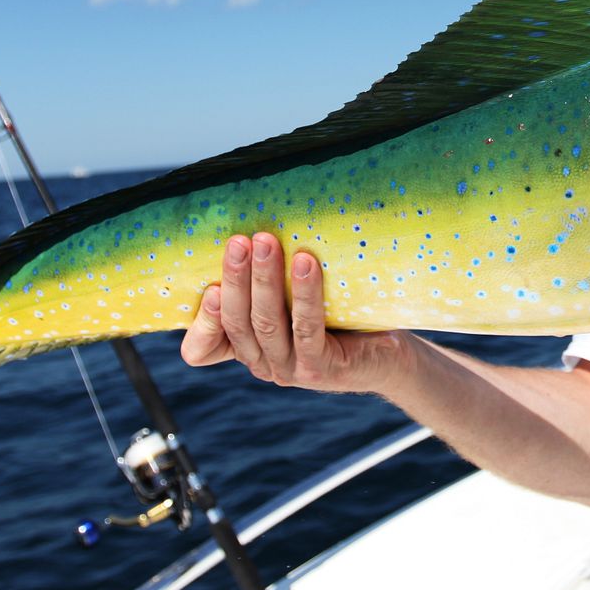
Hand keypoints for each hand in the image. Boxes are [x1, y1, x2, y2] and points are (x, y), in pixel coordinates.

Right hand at [179, 231, 409, 392]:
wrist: (388, 356)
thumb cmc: (338, 318)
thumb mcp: (294, 302)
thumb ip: (269, 282)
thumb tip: (253, 219)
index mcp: (248, 348)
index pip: (201, 350)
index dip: (201, 323)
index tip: (207, 286)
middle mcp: (263, 364)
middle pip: (237, 323)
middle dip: (235, 278)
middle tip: (238, 240)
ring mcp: (290, 370)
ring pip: (266, 323)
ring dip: (263, 279)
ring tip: (265, 241)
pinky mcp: (320, 370)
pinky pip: (306, 328)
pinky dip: (304, 293)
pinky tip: (304, 262)